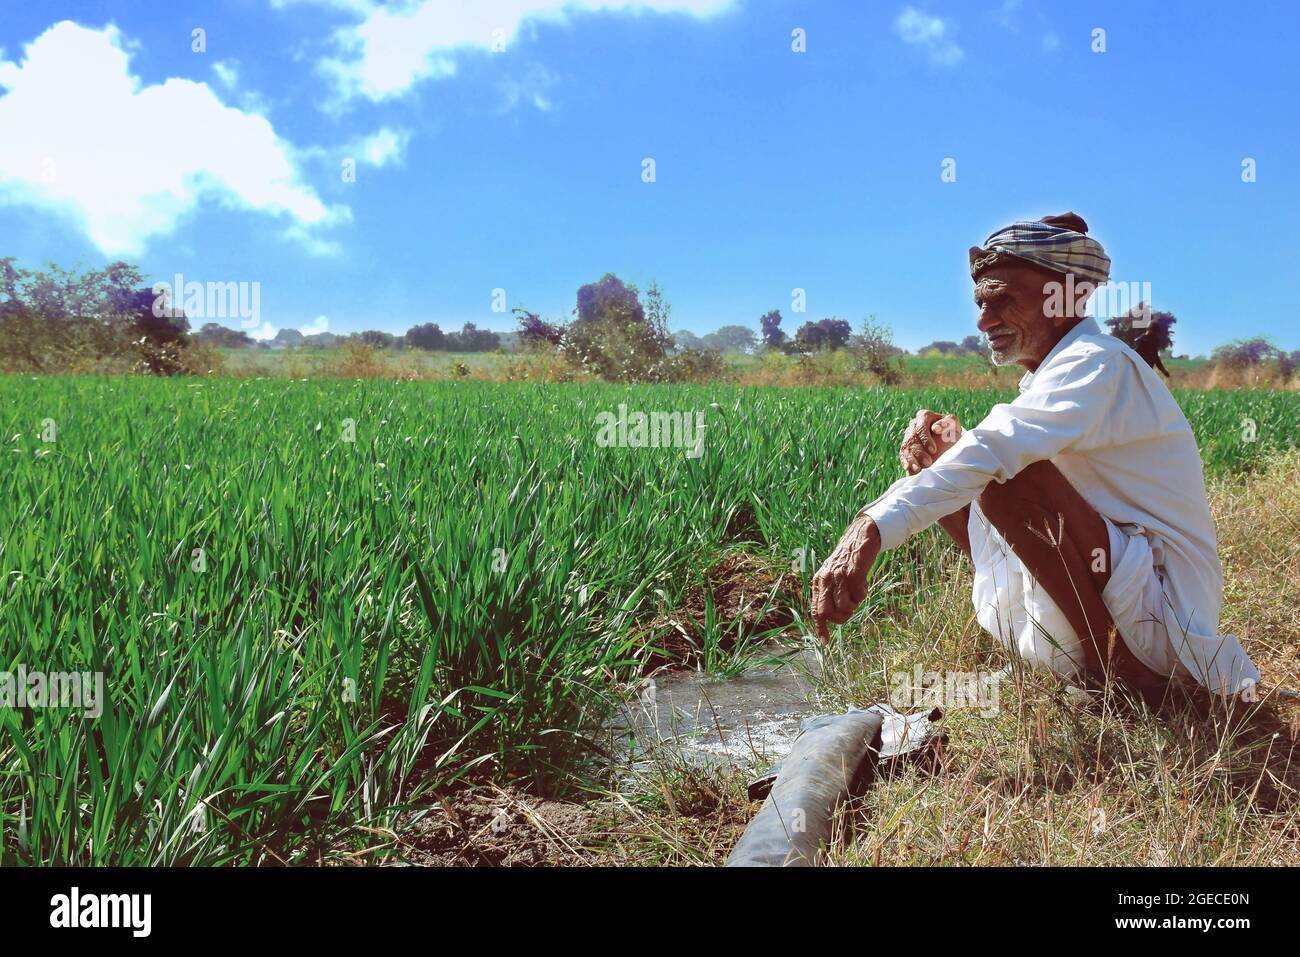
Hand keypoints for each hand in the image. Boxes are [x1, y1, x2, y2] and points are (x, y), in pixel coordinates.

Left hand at [812, 515, 880, 643]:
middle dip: (840, 618)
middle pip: (827, 613)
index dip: (820, 627)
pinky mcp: (853, 573)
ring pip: (845, 606)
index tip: (825, 642)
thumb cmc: (848, 560)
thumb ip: (829, 593)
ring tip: (857, 590)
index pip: (816, 610)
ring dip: (854, 604)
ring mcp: (839, 576)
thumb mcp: (833, 575)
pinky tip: (863, 581)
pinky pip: (859, 594)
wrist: (861, 536)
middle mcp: (826, 579)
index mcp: (819, 581)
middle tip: (850, 611)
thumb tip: (829, 617)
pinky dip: (863, 593)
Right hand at [899, 409, 961, 474]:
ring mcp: (908, 435)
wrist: (947, 444)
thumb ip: (949, 422)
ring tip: (919, 469)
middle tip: (928, 463)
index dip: (925, 438)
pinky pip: (903, 454)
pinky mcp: (905, 447)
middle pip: (912, 437)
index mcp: (925, 416)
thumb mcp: (954, 426)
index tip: (934, 450)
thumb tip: (935, 429)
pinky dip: (906, 461)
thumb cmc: (951, 433)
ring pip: (906, 446)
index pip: (921, 425)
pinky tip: (910, 469)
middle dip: (919, 452)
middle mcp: (914, 424)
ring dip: (912, 459)